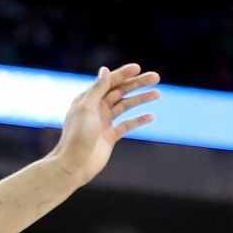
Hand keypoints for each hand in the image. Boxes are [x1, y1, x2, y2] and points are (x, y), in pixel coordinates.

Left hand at [50, 64, 159, 183]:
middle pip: (119, 92)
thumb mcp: (87, 108)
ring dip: (140, 99)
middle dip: (137, 84)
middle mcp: (95, 109)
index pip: (108, 82)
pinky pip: (127, 125)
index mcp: (87, 100)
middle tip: (156, 77)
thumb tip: (105, 69)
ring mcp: (103, 123)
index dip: (123, 74)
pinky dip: (138, 120)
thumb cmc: (78, 135)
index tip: (138, 68)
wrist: (74, 164)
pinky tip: (151, 116)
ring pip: (125, 106)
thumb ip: (97, 90)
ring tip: (157, 93)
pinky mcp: (109, 136)